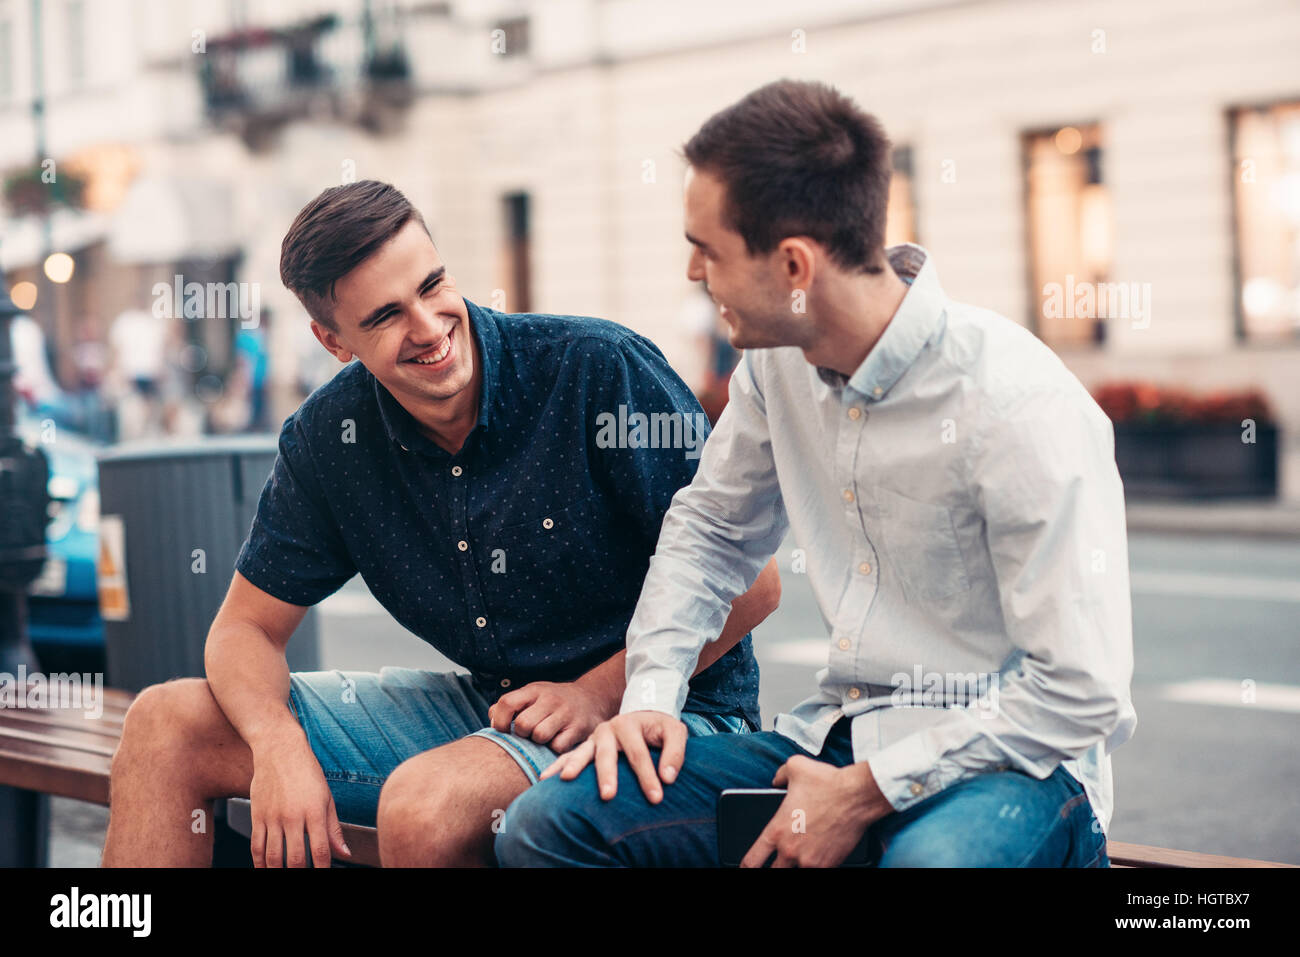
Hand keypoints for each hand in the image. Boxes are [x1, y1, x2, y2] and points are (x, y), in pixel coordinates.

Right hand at [248, 727, 350, 867]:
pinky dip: (259, 863)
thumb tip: (344, 853)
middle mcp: (293, 816)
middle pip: (295, 859)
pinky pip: (256, 846)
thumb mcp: (327, 798)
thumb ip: (334, 828)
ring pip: (273, 857)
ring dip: (278, 872)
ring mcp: (273, 817)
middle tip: (303, 877)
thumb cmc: (307, 772)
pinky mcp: (257, 815)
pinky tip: (265, 868)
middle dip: (299, 874)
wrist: (279, 749)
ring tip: (284, 875)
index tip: (324, 875)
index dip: (322, 870)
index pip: (320, 851)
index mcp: (315, 812)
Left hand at [488, 680, 612, 753]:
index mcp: (534, 690)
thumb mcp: (533, 695)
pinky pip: (557, 746)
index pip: (507, 703)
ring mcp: (565, 713)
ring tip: (543, 737)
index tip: (504, 729)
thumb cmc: (554, 700)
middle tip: (529, 733)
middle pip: (523, 724)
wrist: (593, 698)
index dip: (499, 720)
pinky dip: (554, 748)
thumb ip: (511, 704)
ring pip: (539, 736)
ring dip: (538, 742)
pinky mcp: (578, 728)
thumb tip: (491, 718)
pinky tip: (558, 741)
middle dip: (522, 734)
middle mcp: (550, 699)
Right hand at [540, 710, 686, 803]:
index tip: (656, 798)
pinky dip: (557, 766)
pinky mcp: (586, 746)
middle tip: (607, 796)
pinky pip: (568, 756)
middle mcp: (608, 729)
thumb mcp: (675, 732)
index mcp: (630, 724)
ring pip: (582, 753)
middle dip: (607, 775)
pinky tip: (545, 780)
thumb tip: (668, 778)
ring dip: (574, 766)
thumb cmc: (660, 728)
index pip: (639, 754)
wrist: (643, 713)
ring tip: (565, 780)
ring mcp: (594, 738)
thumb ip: (675, 753)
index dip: (647, 776)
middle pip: (606, 754)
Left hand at [740, 757, 890, 867]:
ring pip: (796, 873)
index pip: (752, 860)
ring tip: (800, 857)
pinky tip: (818, 857)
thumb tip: (776, 781)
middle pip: (773, 873)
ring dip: (795, 866)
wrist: (857, 795)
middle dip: (773, 868)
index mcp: (777, 831)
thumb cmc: (827, 782)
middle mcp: (791, 850)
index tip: (745, 867)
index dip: (745, 866)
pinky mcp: (830, 864)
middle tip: (776, 862)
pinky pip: (817, 871)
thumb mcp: (794, 767)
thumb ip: (779, 776)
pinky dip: (816, 865)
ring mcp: (811, 860)